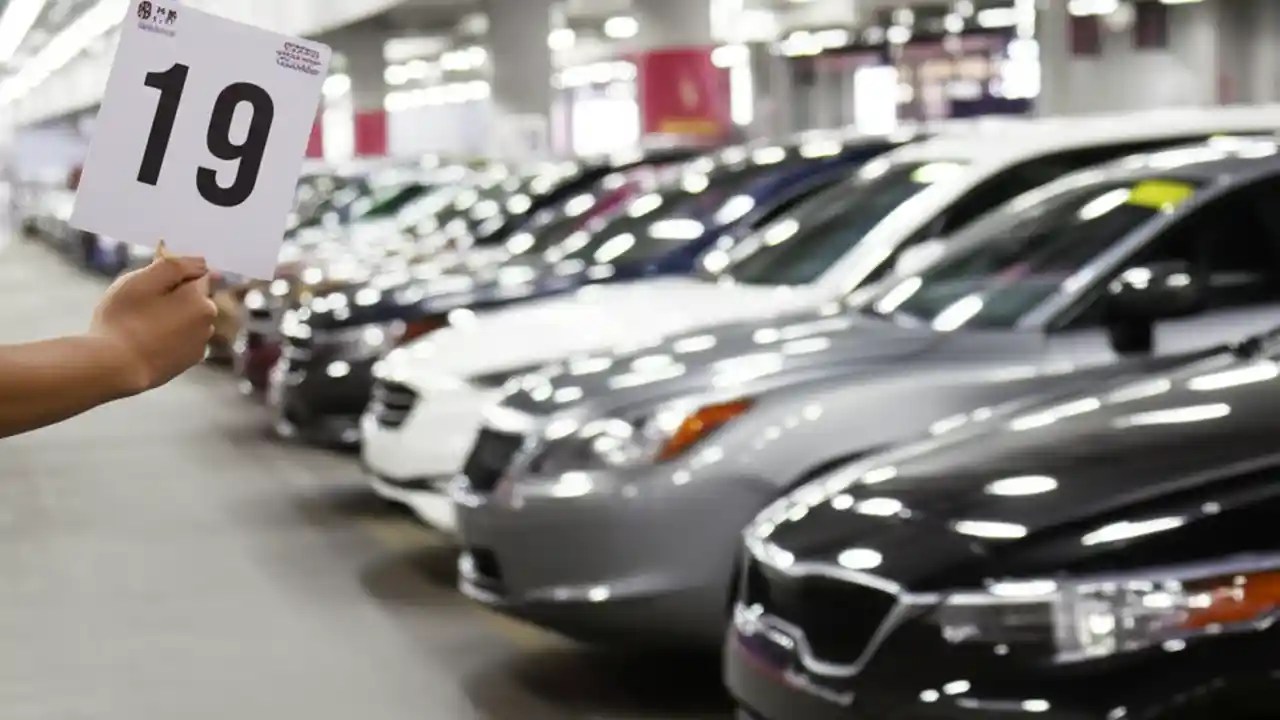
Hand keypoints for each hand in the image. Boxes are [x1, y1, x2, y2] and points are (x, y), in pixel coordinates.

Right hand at [89, 253, 216, 395]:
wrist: (115, 368)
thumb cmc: (124, 320)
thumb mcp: (142, 280)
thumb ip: (175, 266)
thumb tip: (200, 262)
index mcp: (201, 300)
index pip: (196, 274)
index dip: (173, 274)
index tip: (150, 281)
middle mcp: (208, 322)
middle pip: (192, 297)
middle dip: (172, 296)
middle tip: (140, 305)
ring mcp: (200, 345)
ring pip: (186, 319)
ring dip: (171, 317)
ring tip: (140, 326)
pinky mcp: (188, 362)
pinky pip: (181, 339)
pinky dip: (169, 337)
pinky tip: (147, 342)